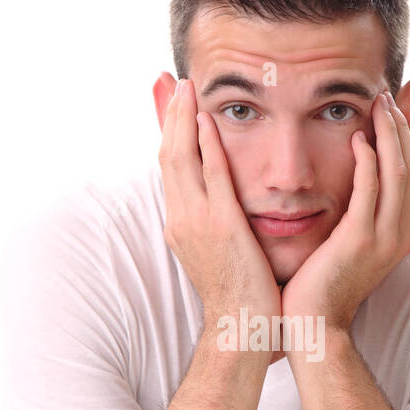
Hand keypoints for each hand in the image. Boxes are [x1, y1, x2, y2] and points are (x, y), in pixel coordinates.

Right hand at [158, 77, 281, 338]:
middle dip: (169, 116)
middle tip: (174, 82)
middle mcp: (182, 219)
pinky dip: (206, 145)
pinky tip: (207, 120)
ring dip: (182, 120)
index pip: (171, 170)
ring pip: (181, 159)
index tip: (173, 103)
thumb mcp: (222, 252)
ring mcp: (197, 222)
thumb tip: (221, 205)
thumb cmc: (240, 295)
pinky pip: (211, 176)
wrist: (242, 328)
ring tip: (187, 88)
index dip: (168, 134)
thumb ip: (219, 223)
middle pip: (167, 156)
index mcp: (181, 224)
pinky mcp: (220, 226)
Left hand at [280, 90, 409, 331]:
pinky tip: (358, 137)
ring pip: (398, 172)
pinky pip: (370, 191)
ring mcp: (383, 238)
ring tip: (377, 103)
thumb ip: (355, 214)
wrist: (314, 327)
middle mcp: (400, 234)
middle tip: (389, 93)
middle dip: (402, 126)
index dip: (406, 137)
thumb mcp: (346, 245)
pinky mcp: (359, 240)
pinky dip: (368, 160)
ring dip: (389, 133)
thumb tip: (353, 187)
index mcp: (399, 233)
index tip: (396, 105)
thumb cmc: (320, 287)